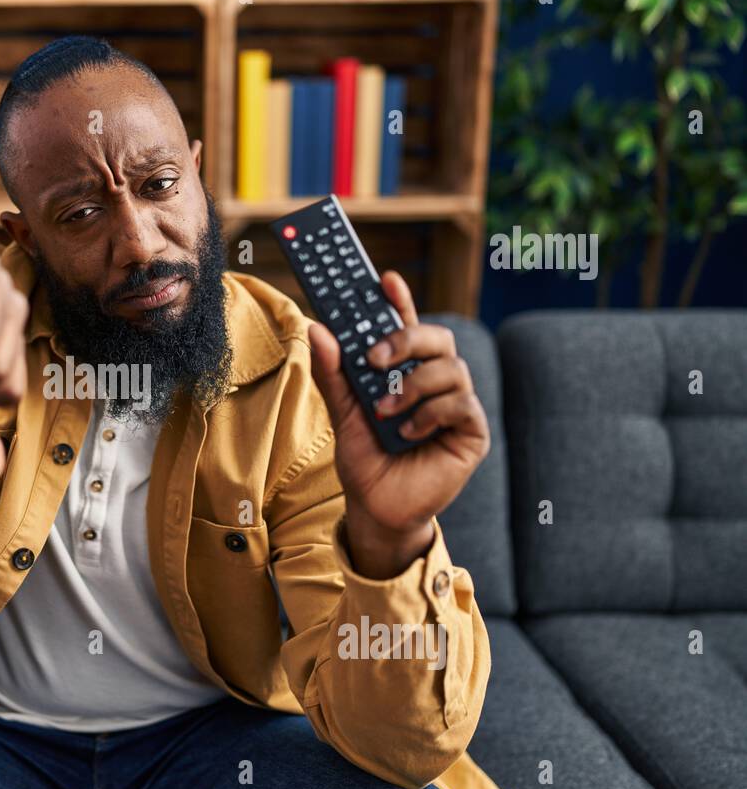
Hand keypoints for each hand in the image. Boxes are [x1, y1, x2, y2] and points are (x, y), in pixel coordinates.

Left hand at [306, 271, 490, 577]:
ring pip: (451, 367)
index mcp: (404, 371)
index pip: (406, 325)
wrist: (377, 509)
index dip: (400, 300)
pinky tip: (406, 434)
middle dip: (405, 339)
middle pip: (437, 337)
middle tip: (374, 358)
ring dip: (412, 386)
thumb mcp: (342, 413)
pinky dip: (429, 414)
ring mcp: (456, 404)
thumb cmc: (365, 459)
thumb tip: (317, 328)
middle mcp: (434, 381)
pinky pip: (461, 403)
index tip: (385, 279)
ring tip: (384, 411)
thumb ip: (333, 373)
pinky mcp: (471, 431)